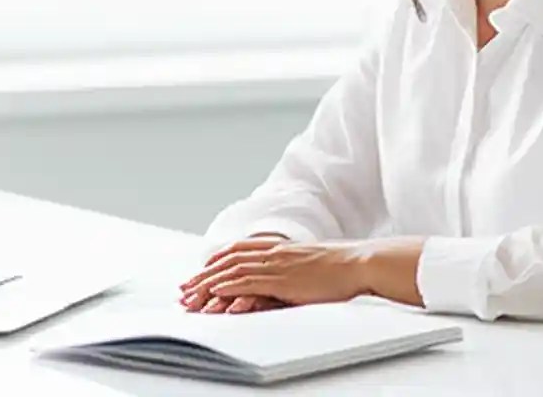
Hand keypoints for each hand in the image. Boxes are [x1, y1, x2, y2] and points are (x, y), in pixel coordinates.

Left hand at [179, 239, 370, 310]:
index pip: (240, 249)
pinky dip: (227, 287)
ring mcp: (277, 266)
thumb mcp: (313, 262)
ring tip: (190, 295)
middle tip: (184, 287)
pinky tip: (215, 294)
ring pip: (232, 271)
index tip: (202, 269)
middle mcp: (274, 253)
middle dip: (203, 274)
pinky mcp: (282, 280)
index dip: (218, 259)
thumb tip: (292, 274)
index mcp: (281, 248)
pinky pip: (248, 283)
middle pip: (229, 260)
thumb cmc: (343, 267)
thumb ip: (295, 265)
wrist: (359, 263)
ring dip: (208, 284)